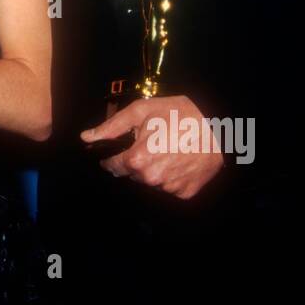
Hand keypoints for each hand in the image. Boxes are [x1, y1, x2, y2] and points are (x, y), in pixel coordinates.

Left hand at [81, 94, 223, 199]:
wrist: (219, 127)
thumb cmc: (180, 115)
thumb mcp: (142, 111)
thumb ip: (111, 126)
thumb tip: (86, 137)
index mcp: (137, 160)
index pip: (112, 166)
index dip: (111, 157)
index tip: (116, 151)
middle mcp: (150, 178)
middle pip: (132, 173)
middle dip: (136, 160)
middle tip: (151, 142)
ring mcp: (168, 188)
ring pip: (151, 180)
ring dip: (153, 168)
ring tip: (168, 149)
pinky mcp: (184, 193)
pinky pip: (169, 186)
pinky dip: (171, 176)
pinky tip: (179, 160)